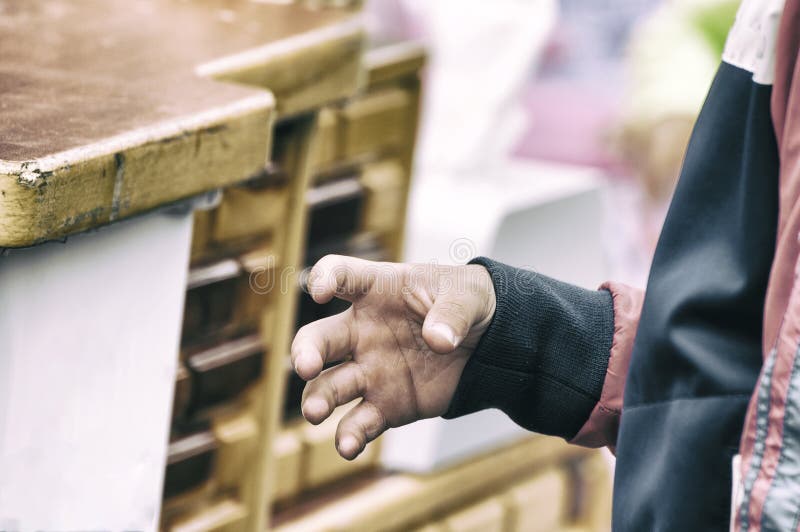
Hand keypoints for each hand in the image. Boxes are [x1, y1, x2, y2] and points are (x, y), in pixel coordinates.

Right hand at [291, 255, 495, 459]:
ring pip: (329, 386)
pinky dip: (350, 436)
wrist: (485, 344)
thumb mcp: (469, 296)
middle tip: (306, 366)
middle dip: (306, 352)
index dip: (325, 277)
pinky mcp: (384, 404)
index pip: (342, 274)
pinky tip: (348, 448)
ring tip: (316, 414)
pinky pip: (359, 422)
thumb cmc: (466, 304)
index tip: (319, 291)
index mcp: (377, 291)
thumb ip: (453, 313)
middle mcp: (362, 330)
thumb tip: (439, 341)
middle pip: (319, 338)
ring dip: (318, 399)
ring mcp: (369, 370)